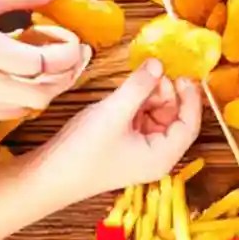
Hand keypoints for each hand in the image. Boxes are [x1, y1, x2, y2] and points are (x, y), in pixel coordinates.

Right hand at [0, 0, 86, 119]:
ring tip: (48, 59)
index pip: (39, 64)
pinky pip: (13, 112)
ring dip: (50, 85)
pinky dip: (29, 95)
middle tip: (71, 50)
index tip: (65, 33)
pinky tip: (24, 72)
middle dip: (66, 73)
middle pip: (42, 93)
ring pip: (31, 107)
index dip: (64, 51)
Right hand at [33, 60, 202, 203]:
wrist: (48, 176)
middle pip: (175, 119)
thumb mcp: (114, 113)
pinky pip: (141, 119)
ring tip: (136, 82)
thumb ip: (139, 87)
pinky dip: (138, 103)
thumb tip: (158, 63)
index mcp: (162, 157)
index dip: (190, 98)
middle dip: (166, 94)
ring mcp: (140, 151)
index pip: (190, 125)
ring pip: (157, 117)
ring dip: (151, 97)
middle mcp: (156, 156)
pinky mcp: (125, 144)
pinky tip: (127, 93)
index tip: (183, 73)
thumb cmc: (83, 151)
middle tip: (152, 72)